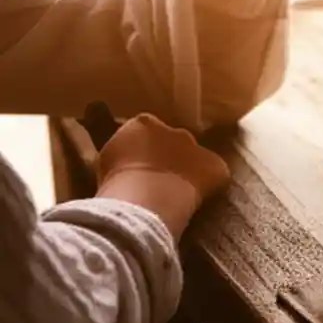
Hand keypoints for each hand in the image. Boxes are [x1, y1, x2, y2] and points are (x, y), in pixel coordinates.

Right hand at [95, 114, 229, 240]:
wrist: (146, 197)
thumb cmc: (116, 183)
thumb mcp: (105, 160)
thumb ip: (120, 151)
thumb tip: (123, 155)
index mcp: (142, 123)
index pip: (146, 130)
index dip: (144, 149)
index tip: (140, 165)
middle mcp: (173, 129)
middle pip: (174, 141)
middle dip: (169, 156)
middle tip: (160, 180)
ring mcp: (198, 147)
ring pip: (196, 157)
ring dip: (190, 170)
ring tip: (178, 192)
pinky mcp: (216, 166)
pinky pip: (215, 174)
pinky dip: (210, 184)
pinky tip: (199, 199)